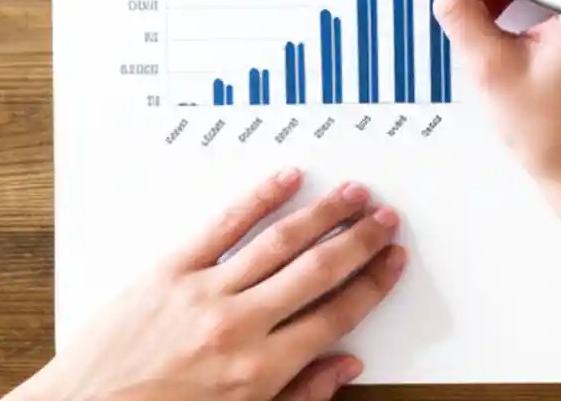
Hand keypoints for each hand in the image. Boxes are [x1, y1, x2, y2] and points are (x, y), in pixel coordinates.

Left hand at [6, 169, 405, 400]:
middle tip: (385, 219)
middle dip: (358, 242)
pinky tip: (286, 181)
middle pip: (318, 272)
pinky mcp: (168, 270)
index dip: (372, 285)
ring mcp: (203, 293)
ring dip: (323, 214)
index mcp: (260, 372)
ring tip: (352, 194)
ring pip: (280, 243)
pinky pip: (222, 226)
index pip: (336, 316)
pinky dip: (258, 199)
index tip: (392, 262)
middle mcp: (238, 327)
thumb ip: (299, 395)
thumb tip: (347, 365)